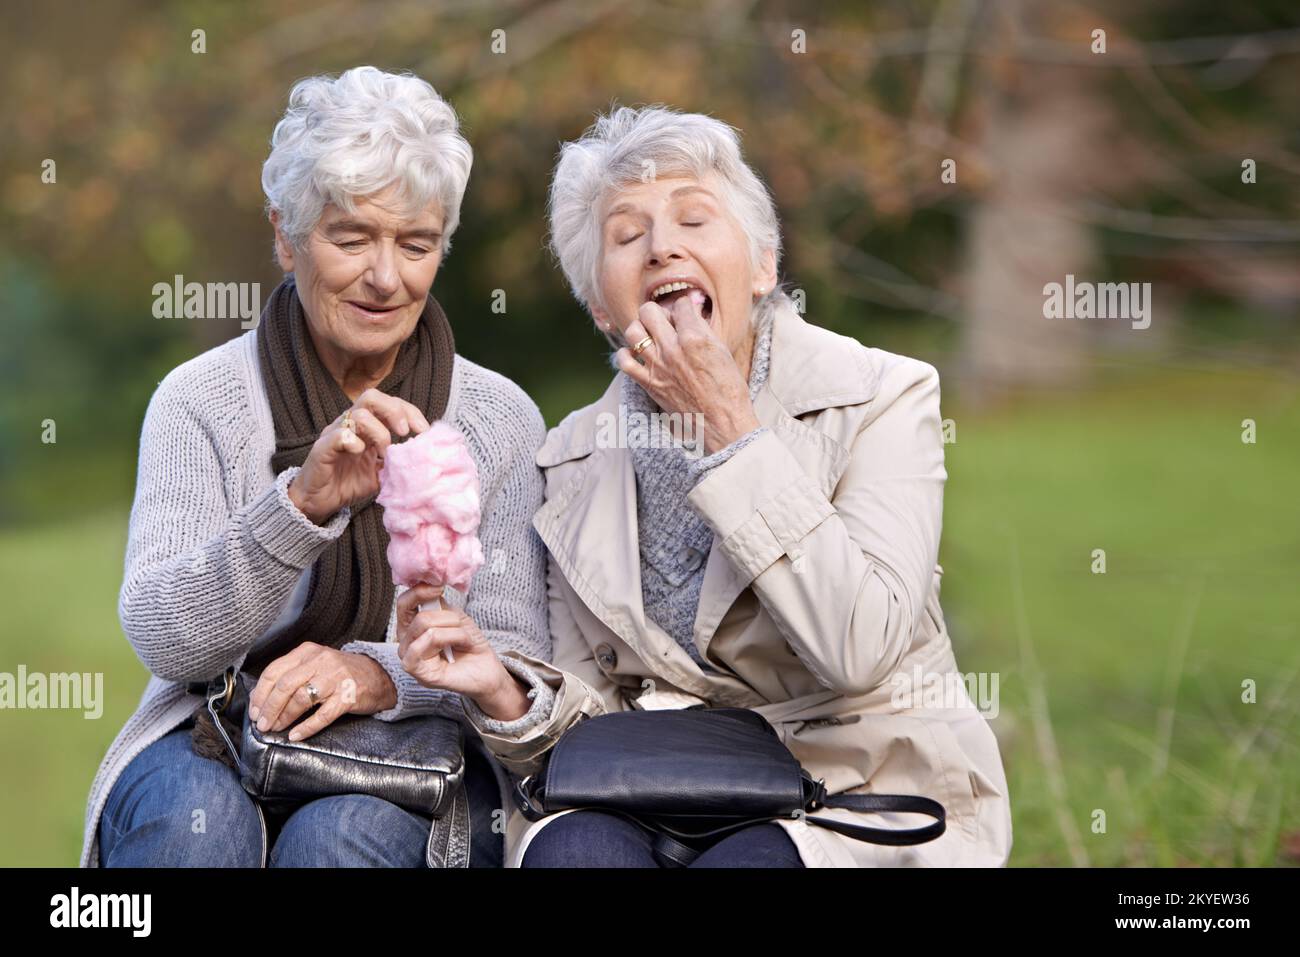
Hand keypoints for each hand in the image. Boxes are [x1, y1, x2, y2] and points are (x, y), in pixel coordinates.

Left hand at [248, 642, 398, 741]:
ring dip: (284, 717)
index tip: (255, 711)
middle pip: (285, 685)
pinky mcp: (347, 696)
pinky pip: (322, 715)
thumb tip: (259, 697)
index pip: (274, 671)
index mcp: (307, 652)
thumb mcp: (314, 664)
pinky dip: (306, 728)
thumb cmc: (339, 673)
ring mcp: (335, 678)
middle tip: (262, 724)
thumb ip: (290, 675)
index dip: (260, 694)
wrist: (377, 675)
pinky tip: (295, 735)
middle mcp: (320, 661)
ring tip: (276, 729)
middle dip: (269, 708)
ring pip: (301, 699)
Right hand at [287, 388, 431, 524]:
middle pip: (372, 397)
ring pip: (358, 415)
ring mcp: (335, 434)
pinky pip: (338, 435)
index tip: (424, 431)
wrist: (320, 502)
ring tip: (384, 453)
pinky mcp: (322, 449)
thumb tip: (425, 461)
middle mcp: (351, 425)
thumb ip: (399, 463)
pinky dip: (353, 442)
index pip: (390, 403)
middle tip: (405, 432)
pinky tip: (360, 453)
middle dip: (395, 411)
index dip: (410, 412)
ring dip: (379, 432)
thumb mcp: (382, 473)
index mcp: (367, 426)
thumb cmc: (349, 483)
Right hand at [396, 583, 531, 721]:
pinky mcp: (418, 673)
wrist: (487, 669)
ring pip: (425, 628)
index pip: (403, 604)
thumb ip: (438, 604)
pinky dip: (446, 640)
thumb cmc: (470, 644)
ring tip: (464, 640)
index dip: (419, 591)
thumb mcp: (455, 617)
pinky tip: (456, 647)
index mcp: (412, 626)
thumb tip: (428, 584)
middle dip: (448, 617)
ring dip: (453, 630)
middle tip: (462, 626)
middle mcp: (406, 641)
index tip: (439, 588)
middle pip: (419, 616)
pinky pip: (419, 648)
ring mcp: (410, 658)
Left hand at [614, 292, 759, 453]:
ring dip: (640, 329)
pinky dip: (626, 354)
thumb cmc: (729, 389)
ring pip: (633, 331)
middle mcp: (672, 348)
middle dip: (658, 311)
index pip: (680, 304)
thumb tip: (691, 312)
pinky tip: (636, 355)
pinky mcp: (648, 383)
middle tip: (665, 321)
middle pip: (649, 310)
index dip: (684, 305)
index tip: (685, 312)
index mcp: (694, 337)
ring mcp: (657, 366)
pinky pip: (623, 361)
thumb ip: (703, 329)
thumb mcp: (722, 351)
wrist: (723, 423)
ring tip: (650, 335)